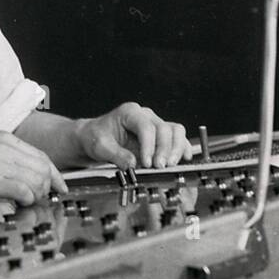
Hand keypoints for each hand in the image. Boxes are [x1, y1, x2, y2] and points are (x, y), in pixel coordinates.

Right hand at [0, 131, 66, 206]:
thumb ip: (6, 157)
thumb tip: (27, 174)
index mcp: (5, 139)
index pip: (41, 156)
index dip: (54, 174)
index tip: (60, 187)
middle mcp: (5, 147)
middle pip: (43, 168)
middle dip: (47, 187)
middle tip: (40, 198)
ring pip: (37, 180)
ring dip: (36, 195)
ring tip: (27, 201)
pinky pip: (24, 191)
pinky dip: (27, 200)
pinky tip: (19, 203)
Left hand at [75, 102, 191, 168]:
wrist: (94, 137)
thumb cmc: (96, 137)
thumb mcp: (99, 147)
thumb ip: (116, 155)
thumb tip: (132, 164)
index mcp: (129, 112)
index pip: (146, 127)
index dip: (149, 145)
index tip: (146, 162)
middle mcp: (145, 115)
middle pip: (164, 128)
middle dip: (164, 149)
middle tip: (159, 166)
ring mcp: (154, 124)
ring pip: (175, 131)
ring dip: (176, 148)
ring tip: (170, 165)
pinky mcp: (159, 136)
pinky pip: (177, 138)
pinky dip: (182, 147)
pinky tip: (183, 158)